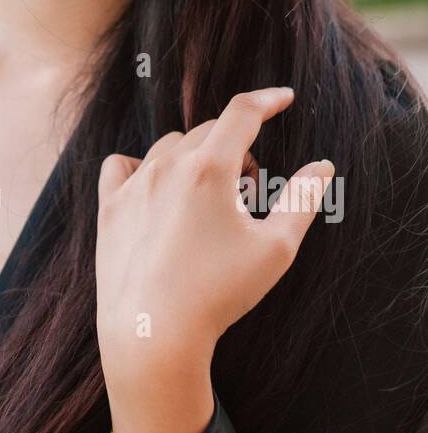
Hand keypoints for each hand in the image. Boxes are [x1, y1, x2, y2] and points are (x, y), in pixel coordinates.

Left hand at [95, 87, 334, 391]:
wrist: (153, 334)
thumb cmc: (219, 294)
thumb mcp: (275, 249)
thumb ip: (302, 200)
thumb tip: (322, 167)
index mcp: (209, 169)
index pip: (242, 113)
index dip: (268, 100)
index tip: (285, 98)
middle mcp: (166, 167)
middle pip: (208, 132)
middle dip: (238, 148)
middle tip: (252, 190)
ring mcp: (132, 186)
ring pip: (169, 147)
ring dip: (197, 157)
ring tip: (213, 199)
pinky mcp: (109, 209)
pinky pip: (122, 166)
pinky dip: (143, 167)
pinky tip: (156, 187)